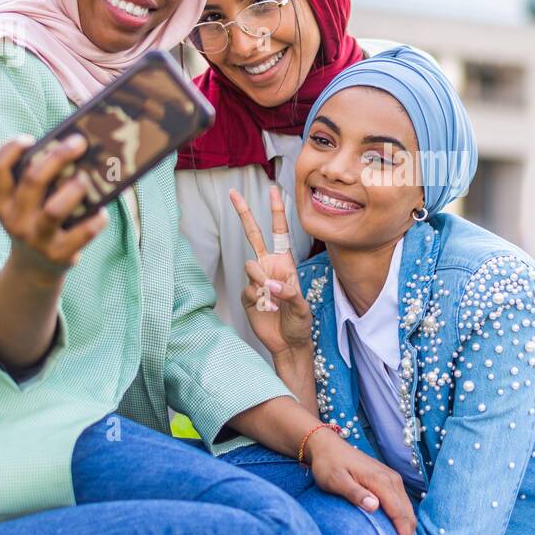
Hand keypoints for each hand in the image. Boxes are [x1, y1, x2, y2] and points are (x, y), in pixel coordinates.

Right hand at [0, 134, 109, 281]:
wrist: (33, 269)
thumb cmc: (35, 222)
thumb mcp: (24, 205)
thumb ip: (37, 181)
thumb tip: (75, 150)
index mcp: (2, 203)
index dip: (11, 149)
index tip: (30, 138)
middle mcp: (15, 220)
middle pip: (33, 181)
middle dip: (58, 157)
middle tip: (79, 142)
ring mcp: (36, 239)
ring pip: (55, 210)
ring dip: (74, 190)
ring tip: (87, 179)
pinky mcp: (59, 255)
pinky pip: (82, 233)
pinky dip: (96, 220)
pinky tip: (102, 211)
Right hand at [230, 185, 311, 354]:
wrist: (288, 343)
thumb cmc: (300, 322)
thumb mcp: (302, 307)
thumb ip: (288, 293)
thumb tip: (269, 283)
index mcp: (285, 263)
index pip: (279, 232)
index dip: (276, 212)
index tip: (273, 190)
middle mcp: (269, 266)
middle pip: (253, 235)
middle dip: (243, 213)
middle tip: (233, 193)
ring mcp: (256, 280)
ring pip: (250, 266)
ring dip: (261, 281)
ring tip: (273, 299)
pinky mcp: (246, 295)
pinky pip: (247, 290)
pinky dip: (258, 299)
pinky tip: (268, 309)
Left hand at [305, 429, 416, 534]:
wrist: (327, 446)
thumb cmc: (328, 464)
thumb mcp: (336, 480)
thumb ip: (355, 493)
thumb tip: (374, 506)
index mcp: (381, 481)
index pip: (399, 513)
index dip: (404, 534)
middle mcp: (391, 479)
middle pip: (407, 512)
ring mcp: (391, 478)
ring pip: (406, 507)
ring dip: (407, 527)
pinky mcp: (388, 479)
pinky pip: (401, 502)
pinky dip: (403, 517)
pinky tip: (398, 529)